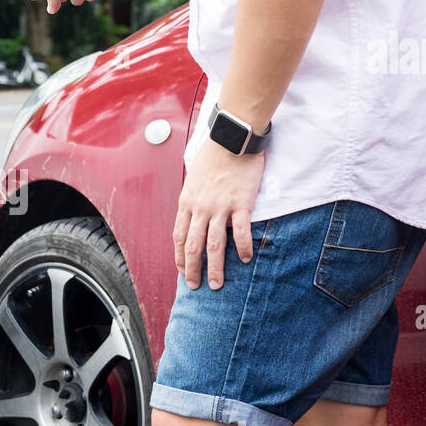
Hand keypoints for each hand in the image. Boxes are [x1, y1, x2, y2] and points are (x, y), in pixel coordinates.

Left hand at [173, 141, 264, 288]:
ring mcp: (220, 207)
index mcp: (187, 202)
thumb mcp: (194, 178)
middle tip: (196, 286)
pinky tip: (246, 259)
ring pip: (214, 244)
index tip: (182, 270)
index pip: (179, 236)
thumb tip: (193, 213)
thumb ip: (193, 198)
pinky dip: (244, 247)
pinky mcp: (240, 203)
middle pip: (193, 246)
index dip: (179, 256)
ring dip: (215, 267)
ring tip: (218, 284)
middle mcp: (200, 208)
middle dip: (193, 269)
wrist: (232, 139)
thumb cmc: (214, 156)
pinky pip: (241, 232)